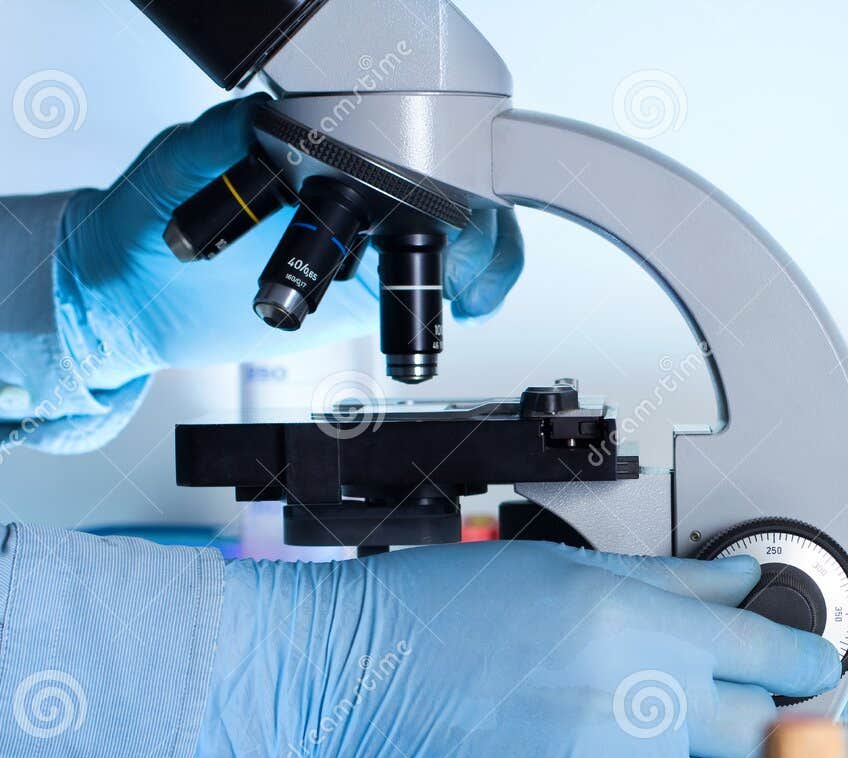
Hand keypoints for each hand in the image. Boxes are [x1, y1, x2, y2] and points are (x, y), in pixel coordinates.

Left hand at [56, 97, 522, 387]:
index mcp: (322, 142)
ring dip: (474, 267)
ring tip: (465, 296)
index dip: (440, 160)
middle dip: (476, 222)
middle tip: (464, 259)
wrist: (135, 299)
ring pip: (457, 244)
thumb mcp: (177, 164)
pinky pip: (438, 297)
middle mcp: (358, 187)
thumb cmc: (148, 217)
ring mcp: (373, 242)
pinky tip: (467, 310)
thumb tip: (262, 121)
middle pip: (454, 190)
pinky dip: (467, 302)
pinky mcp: (374, 296)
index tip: (442, 190)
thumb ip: (219, 139)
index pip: (406, 135)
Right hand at [189, 542, 841, 757]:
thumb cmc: (434, 615)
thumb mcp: (562, 569)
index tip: (798, 663)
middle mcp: (644, 706)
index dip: (801, 658)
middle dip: (745, 711)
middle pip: (761, 729)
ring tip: (664, 750)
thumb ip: (669, 582)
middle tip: (712, 700)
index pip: (781, 656)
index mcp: (645, 628)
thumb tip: (740, 584)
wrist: (343, 685)